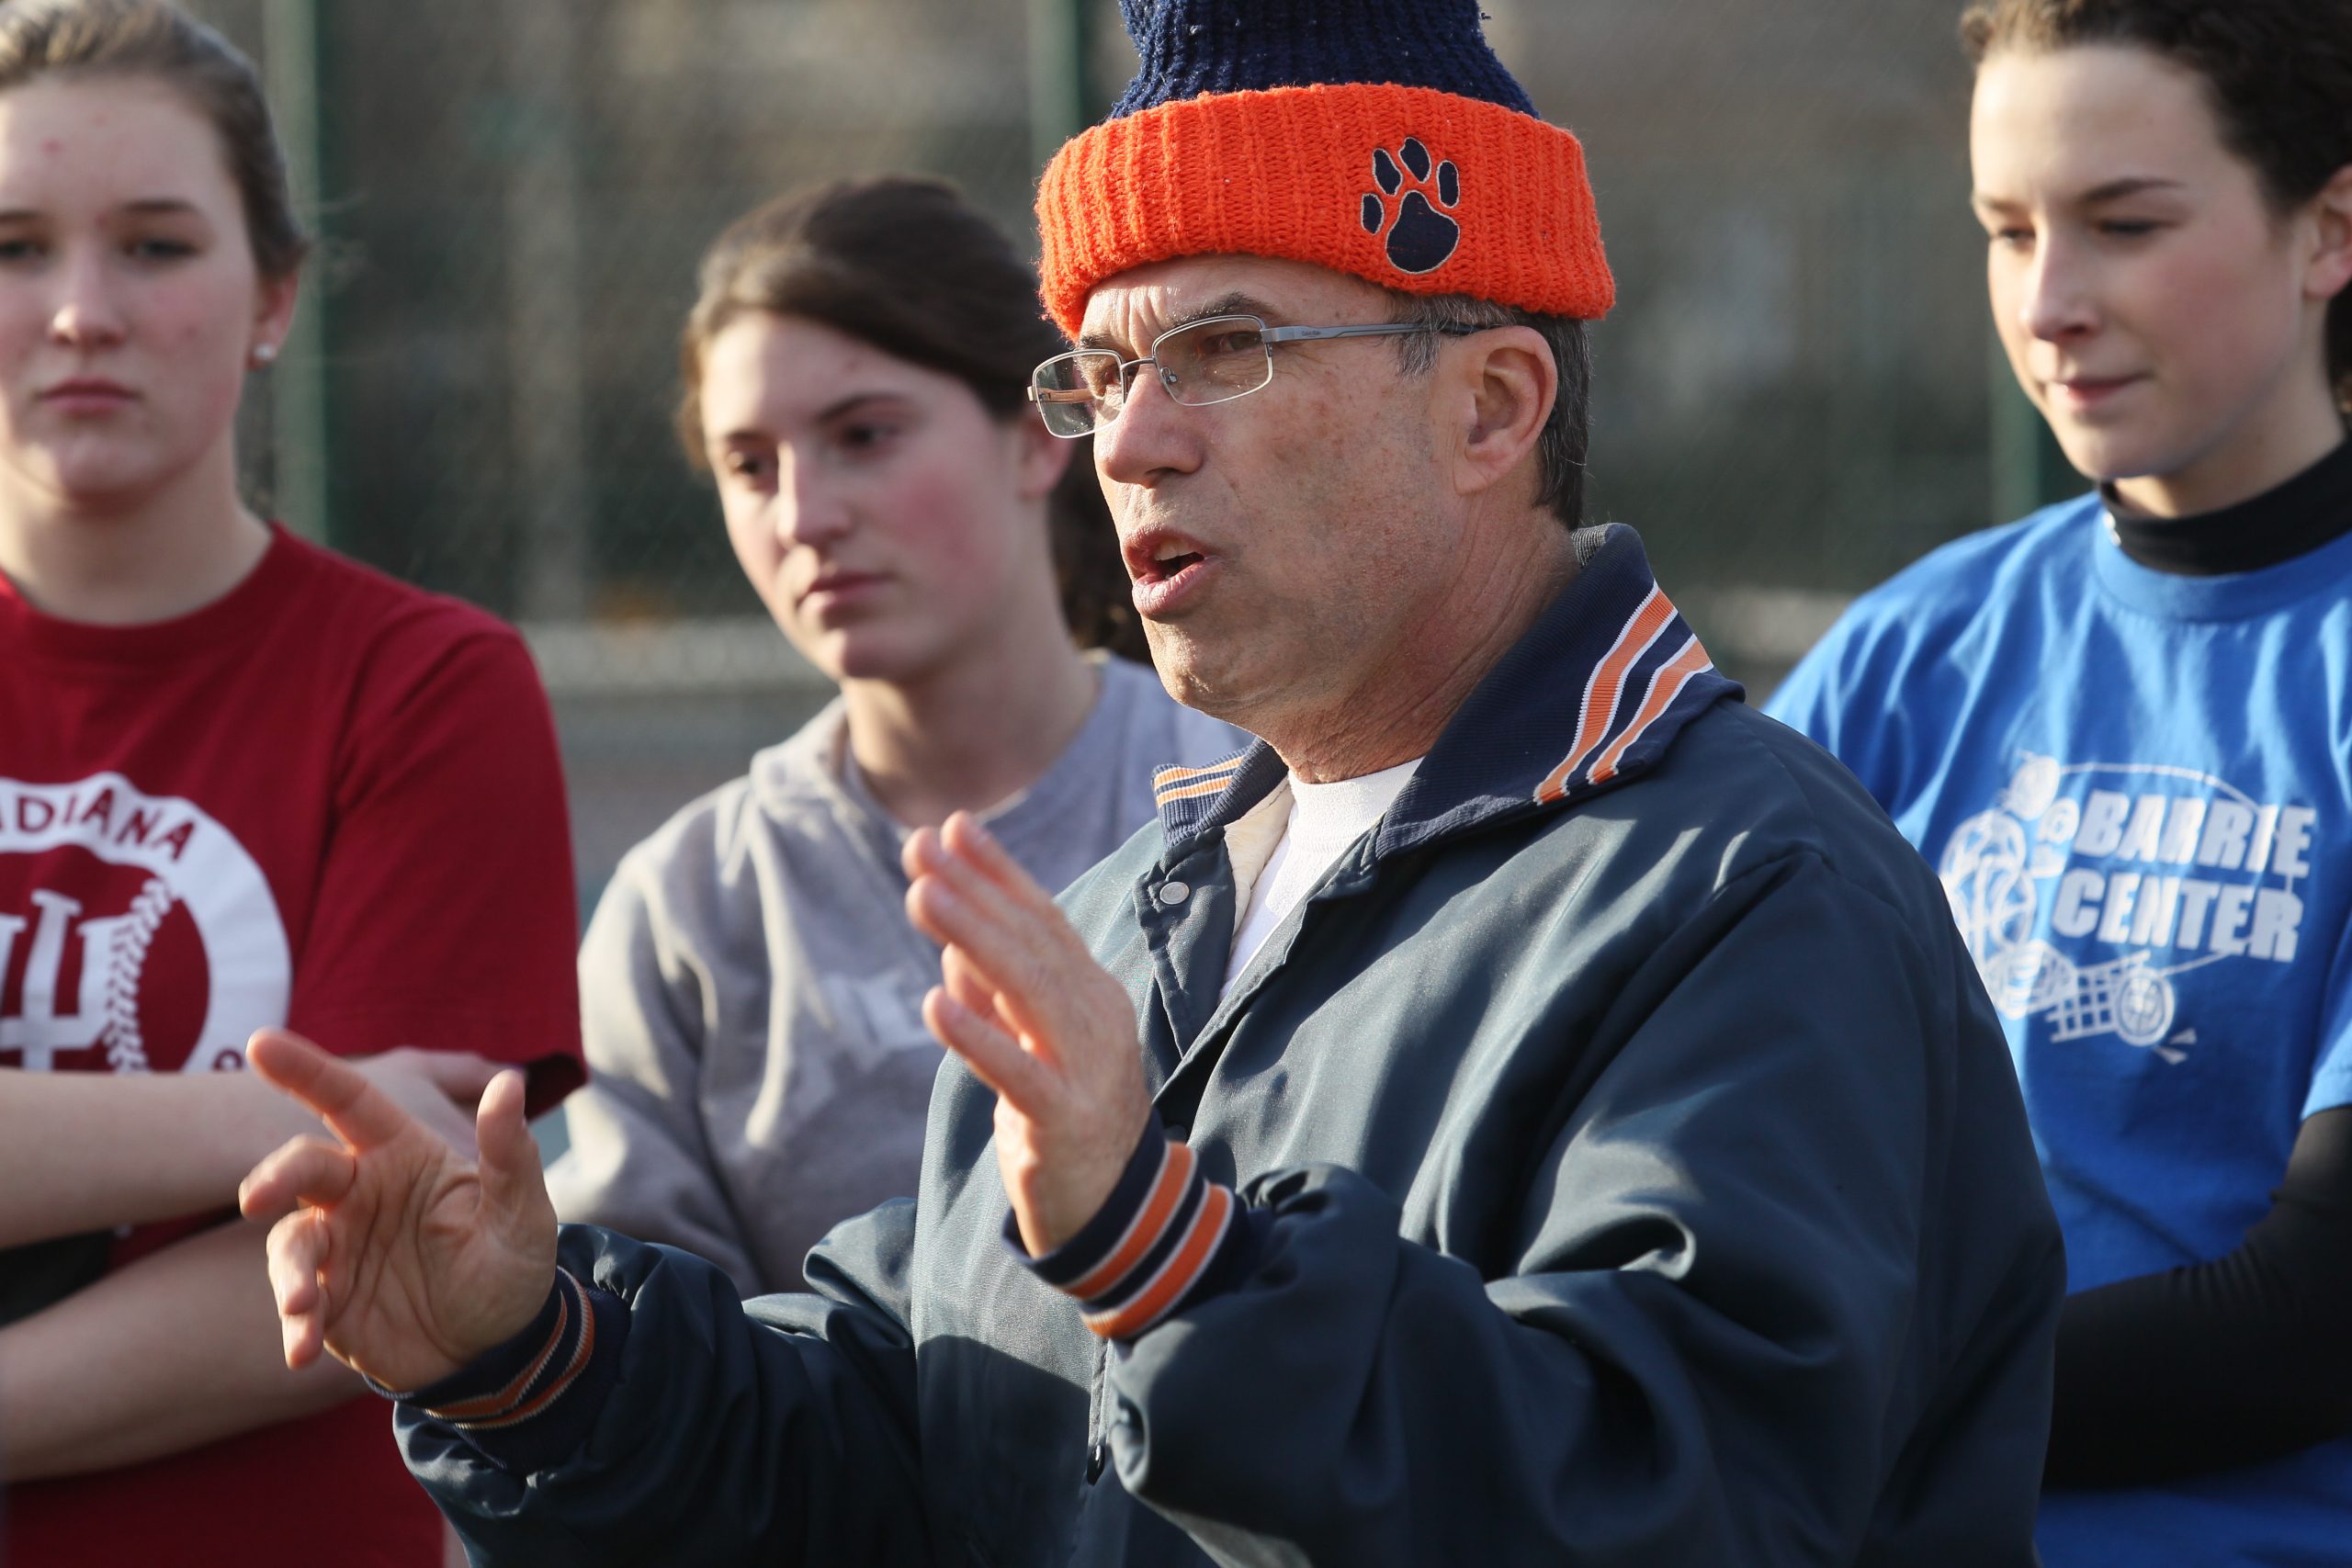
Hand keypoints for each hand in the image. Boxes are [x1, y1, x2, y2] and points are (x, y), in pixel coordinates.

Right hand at [236, 1028, 555, 1391]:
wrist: (500, 1348)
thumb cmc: (511, 1263)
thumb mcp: (521, 1212)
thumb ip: (509, 1152)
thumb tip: (511, 1081)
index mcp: (403, 1153)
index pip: (350, 1100)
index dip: (306, 1070)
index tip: (259, 1042)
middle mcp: (361, 1191)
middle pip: (302, 1166)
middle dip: (274, 1177)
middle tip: (255, 1200)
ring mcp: (339, 1244)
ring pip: (291, 1240)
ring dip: (290, 1272)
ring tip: (303, 1304)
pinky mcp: (328, 1299)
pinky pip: (297, 1302)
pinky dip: (294, 1324)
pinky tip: (301, 1350)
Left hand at [902, 813, 1151, 1255]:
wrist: (1116, 1211)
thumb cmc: (1067, 1118)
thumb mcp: (1031, 1046)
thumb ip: (997, 997)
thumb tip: (954, 945)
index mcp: (1091, 994)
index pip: (1043, 920)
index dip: (997, 872)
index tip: (950, 827)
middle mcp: (1096, 1018)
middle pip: (1031, 942)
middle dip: (972, 890)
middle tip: (920, 847)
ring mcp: (1086, 1067)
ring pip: (1026, 989)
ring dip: (971, 938)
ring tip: (921, 897)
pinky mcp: (1065, 1119)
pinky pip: (1017, 1069)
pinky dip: (976, 1034)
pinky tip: (933, 1002)